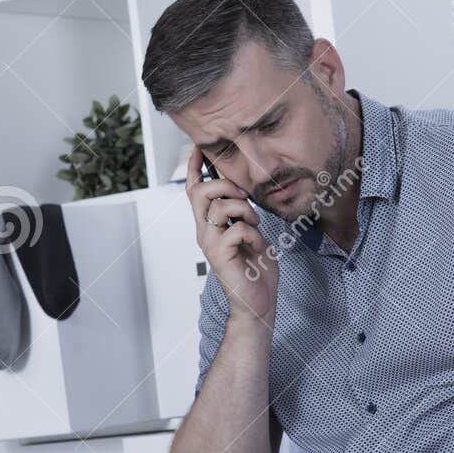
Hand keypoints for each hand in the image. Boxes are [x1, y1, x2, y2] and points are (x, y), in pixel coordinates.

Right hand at [188, 148, 275, 324]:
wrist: (258, 303)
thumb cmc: (256, 270)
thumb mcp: (251, 234)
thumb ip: (242, 215)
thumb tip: (243, 193)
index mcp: (210, 225)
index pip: (194, 191)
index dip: (194, 168)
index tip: (198, 148)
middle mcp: (205, 231)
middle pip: (200, 192)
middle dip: (225, 185)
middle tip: (245, 198)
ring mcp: (211, 243)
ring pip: (219, 206)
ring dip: (245, 210)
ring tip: (256, 225)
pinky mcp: (220, 255)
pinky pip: (236, 229)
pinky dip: (254, 234)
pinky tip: (259, 247)